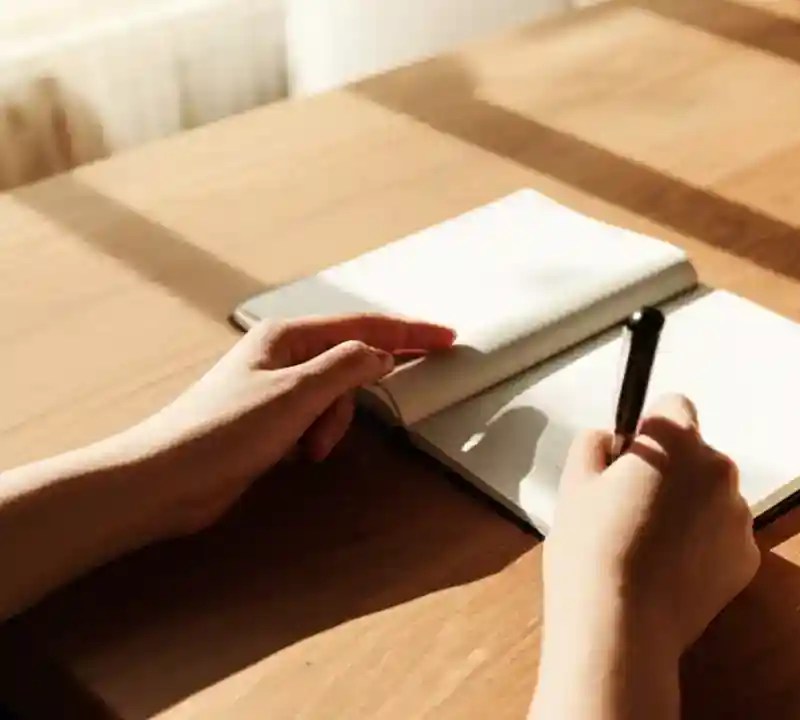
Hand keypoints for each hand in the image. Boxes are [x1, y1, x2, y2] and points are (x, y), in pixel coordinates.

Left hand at [1, 313, 453, 619]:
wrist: (165, 480)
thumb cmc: (222, 432)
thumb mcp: (295, 395)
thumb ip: (346, 368)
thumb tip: (381, 354)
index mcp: (287, 337)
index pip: (363, 326)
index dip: (409, 333)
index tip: (447, 338)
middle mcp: (281, 355)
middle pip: (351, 359)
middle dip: (368, 386)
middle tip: (411, 389)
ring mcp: (274, 388)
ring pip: (335, 396)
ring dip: (334, 424)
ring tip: (311, 448)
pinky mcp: (269, 421)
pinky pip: (315, 419)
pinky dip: (318, 436)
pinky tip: (300, 454)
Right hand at [533, 394, 758, 719]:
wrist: (620, 628)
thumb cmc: (591, 552)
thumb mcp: (575, 484)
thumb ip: (595, 444)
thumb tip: (612, 440)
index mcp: (680, 442)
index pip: (674, 406)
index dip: (650, 430)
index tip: (630, 460)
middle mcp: (720, 471)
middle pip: (697, 455)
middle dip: (673, 473)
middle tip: (632, 510)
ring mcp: (739, 516)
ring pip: (712, 498)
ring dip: (691, 510)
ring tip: (650, 548)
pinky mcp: (748, 559)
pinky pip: (723, 538)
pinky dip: (704, 548)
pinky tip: (671, 572)